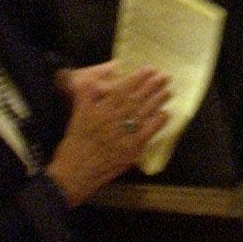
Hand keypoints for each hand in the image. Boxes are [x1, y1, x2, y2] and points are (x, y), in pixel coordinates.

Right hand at [45, 64, 170, 206]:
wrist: (75, 172)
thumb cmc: (76, 142)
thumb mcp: (78, 114)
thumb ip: (87, 95)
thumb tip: (97, 79)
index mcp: (99, 111)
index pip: (122, 90)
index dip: (136, 79)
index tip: (149, 69)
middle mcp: (112, 121)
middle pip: (136, 100)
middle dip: (152, 87)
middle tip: (165, 76)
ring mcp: (123, 136)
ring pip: (143, 114)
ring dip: (157, 102)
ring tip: (168, 91)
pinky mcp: (130, 150)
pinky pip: (147, 133)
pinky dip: (157, 123)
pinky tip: (165, 114)